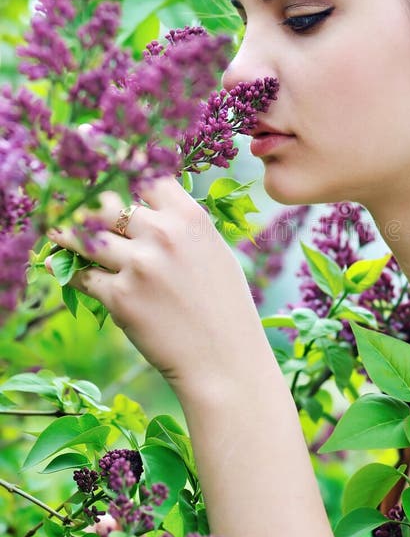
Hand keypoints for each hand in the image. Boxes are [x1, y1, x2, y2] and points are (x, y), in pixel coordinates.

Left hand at [46, 176, 263, 388]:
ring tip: (57, 232)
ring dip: (69, 235)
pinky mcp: (120, 297)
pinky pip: (83, 276)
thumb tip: (148, 210)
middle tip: (80, 210)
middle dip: (93, 209)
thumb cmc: (225, 307)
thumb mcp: (214, 252)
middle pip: (108, 204)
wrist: (224, 359)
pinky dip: (74, 274)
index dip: (127, 177)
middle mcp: (162, 235)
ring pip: (85, 236)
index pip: (147, 177)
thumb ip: (182, 227)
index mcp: (190, 219)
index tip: (114, 179)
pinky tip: (63, 270)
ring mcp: (139, 265)